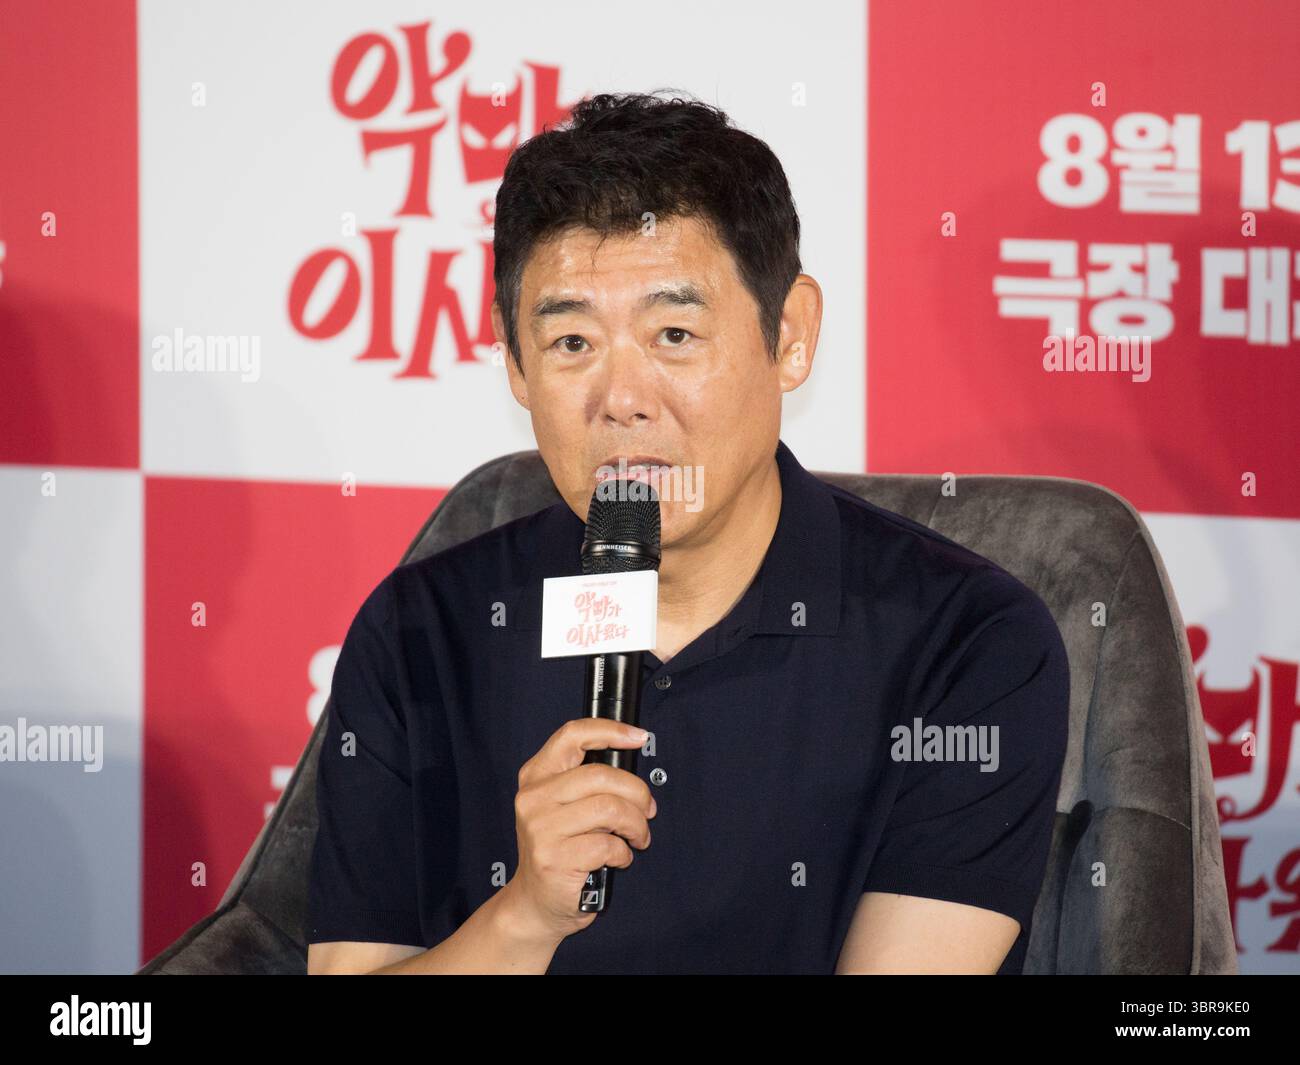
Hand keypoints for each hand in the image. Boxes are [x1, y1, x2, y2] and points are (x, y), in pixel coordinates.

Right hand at [502, 718, 655, 943]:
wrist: (536, 902)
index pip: (572, 735)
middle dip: (637, 793)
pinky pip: (608, 845)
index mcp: (536, 776)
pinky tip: (618, 858)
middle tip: (648, 810)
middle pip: (601, 775)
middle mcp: (534, 798)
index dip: (610, 731)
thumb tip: (632, 761)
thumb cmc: (559, 849)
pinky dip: (624, 853)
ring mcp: (541, 829)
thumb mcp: (563, 805)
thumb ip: (587, 781)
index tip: (638, 738)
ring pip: (610, 809)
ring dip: (636, 825)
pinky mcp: (554, 859)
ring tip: (637, 836)